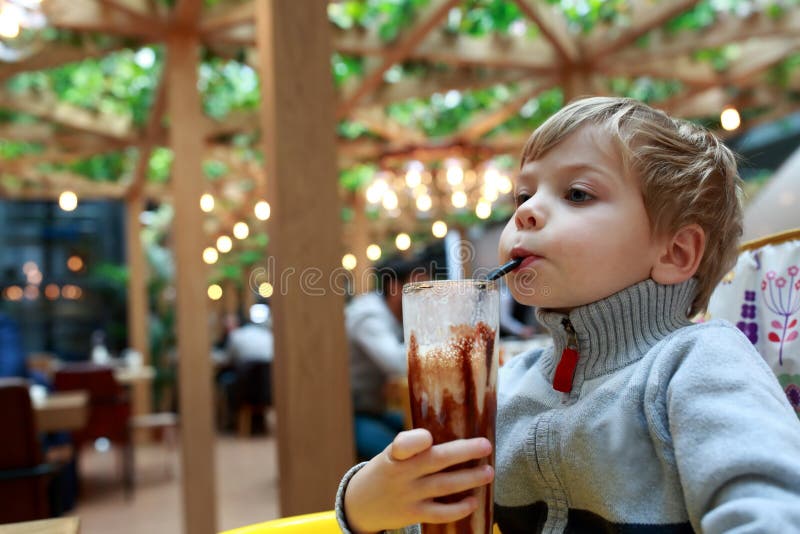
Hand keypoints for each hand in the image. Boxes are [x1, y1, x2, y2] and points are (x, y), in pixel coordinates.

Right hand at [343, 428, 493, 532]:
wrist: (359, 505)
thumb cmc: (384, 472)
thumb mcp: (390, 454)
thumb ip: (414, 446)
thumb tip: (455, 430)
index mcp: (395, 453)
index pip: (405, 443)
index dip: (418, 439)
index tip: (432, 436)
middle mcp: (402, 473)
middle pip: (436, 460)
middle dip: (464, 452)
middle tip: (486, 445)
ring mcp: (408, 495)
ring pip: (444, 485)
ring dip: (470, 479)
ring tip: (489, 472)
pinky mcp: (413, 514)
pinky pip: (440, 513)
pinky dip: (459, 509)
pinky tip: (473, 502)